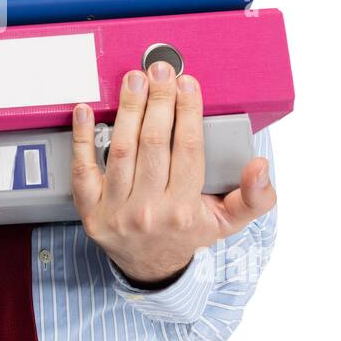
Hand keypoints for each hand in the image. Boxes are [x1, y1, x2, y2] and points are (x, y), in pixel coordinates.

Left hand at [70, 62, 276, 287]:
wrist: (151, 269)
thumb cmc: (189, 234)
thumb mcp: (230, 222)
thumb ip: (255, 196)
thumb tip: (260, 165)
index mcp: (185, 211)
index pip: (189, 149)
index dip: (188, 111)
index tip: (187, 83)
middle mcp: (149, 212)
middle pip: (154, 144)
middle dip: (158, 101)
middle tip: (159, 71)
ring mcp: (116, 211)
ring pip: (121, 149)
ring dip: (127, 109)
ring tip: (133, 80)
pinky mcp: (90, 210)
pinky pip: (82, 169)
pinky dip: (81, 137)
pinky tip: (85, 111)